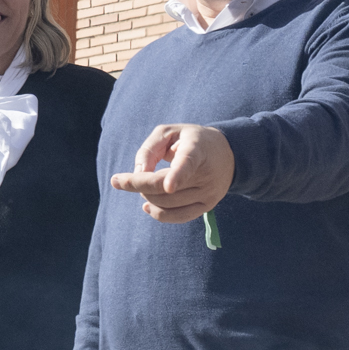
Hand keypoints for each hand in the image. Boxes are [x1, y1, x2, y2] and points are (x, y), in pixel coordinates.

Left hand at [110, 123, 233, 224]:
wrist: (227, 154)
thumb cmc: (189, 141)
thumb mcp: (169, 132)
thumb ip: (149, 149)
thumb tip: (138, 174)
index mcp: (198, 149)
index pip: (188, 163)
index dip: (178, 175)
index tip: (169, 186)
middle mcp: (206, 174)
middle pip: (163, 188)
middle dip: (136, 185)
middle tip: (121, 179)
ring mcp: (208, 193)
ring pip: (165, 204)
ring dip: (145, 195)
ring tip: (143, 184)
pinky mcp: (207, 207)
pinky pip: (176, 217)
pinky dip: (156, 213)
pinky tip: (146, 205)